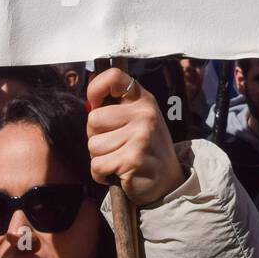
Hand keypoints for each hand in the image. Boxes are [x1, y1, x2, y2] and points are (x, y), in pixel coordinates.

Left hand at [86, 68, 183, 206]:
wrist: (168, 180)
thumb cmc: (145, 148)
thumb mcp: (137, 119)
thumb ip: (115, 108)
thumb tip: (89, 103)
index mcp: (143, 100)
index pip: (113, 77)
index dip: (96, 89)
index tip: (95, 104)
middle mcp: (144, 114)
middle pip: (93, 120)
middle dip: (97, 136)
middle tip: (116, 145)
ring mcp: (140, 136)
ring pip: (93, 145)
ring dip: (100, 157)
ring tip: (119, 159)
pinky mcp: (132, 159)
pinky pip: (97, 165)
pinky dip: (101, 174)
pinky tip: (118, 172)